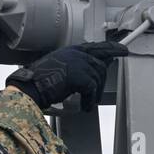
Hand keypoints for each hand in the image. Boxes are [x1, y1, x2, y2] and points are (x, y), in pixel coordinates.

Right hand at [5, 42, 130, 110]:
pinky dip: (89, 100)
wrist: (31, 87)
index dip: (111, 48)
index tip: (123, 50)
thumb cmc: (43, 81)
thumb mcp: (64, 68)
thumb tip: (98, 68)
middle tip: (95, 97)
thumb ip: (79, 66)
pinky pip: (92, 89)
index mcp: (72, 50)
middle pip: (100, 66)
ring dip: (93, 94)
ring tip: (86, 103)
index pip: (97, 47)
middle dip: (101, 83)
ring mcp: (78, 62)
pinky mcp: (79, 75)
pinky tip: (84, 106)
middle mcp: (76, 53)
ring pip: (97, 79)